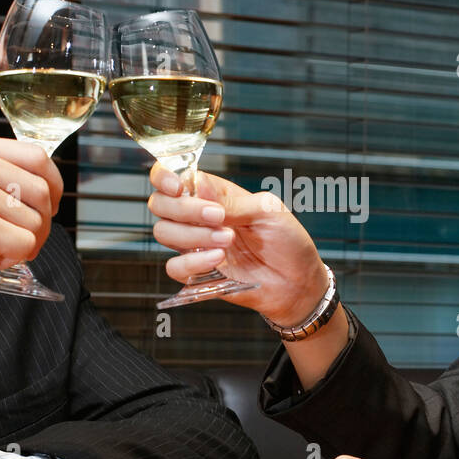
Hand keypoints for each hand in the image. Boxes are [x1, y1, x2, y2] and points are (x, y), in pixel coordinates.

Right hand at [0, 133, 63, 292]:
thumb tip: (39, 192)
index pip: (36, 156)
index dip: (52, 184)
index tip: (47, 204)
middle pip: (43, 191)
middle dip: (41, 221)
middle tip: (19, 238)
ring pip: (36, 222)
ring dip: (22, 244)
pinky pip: (24, 246)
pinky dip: (9, 260)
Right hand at [146, 163, 327, 324]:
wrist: (297, 282)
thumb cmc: (287, 241)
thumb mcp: (268, 210)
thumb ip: (233, 201)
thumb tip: (201, 189)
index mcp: (214, 193)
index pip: (173, 176)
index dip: (165, 177)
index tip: (178, 187)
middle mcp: (198, 216)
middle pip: (160, 203)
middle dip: (184, 209)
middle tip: (218, 217)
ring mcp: (195, 244)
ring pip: (164, 232)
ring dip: (194, 234)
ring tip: (228, 239)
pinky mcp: (197, 272)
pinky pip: (174, 266)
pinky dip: (193, 262)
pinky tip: (219, 259)